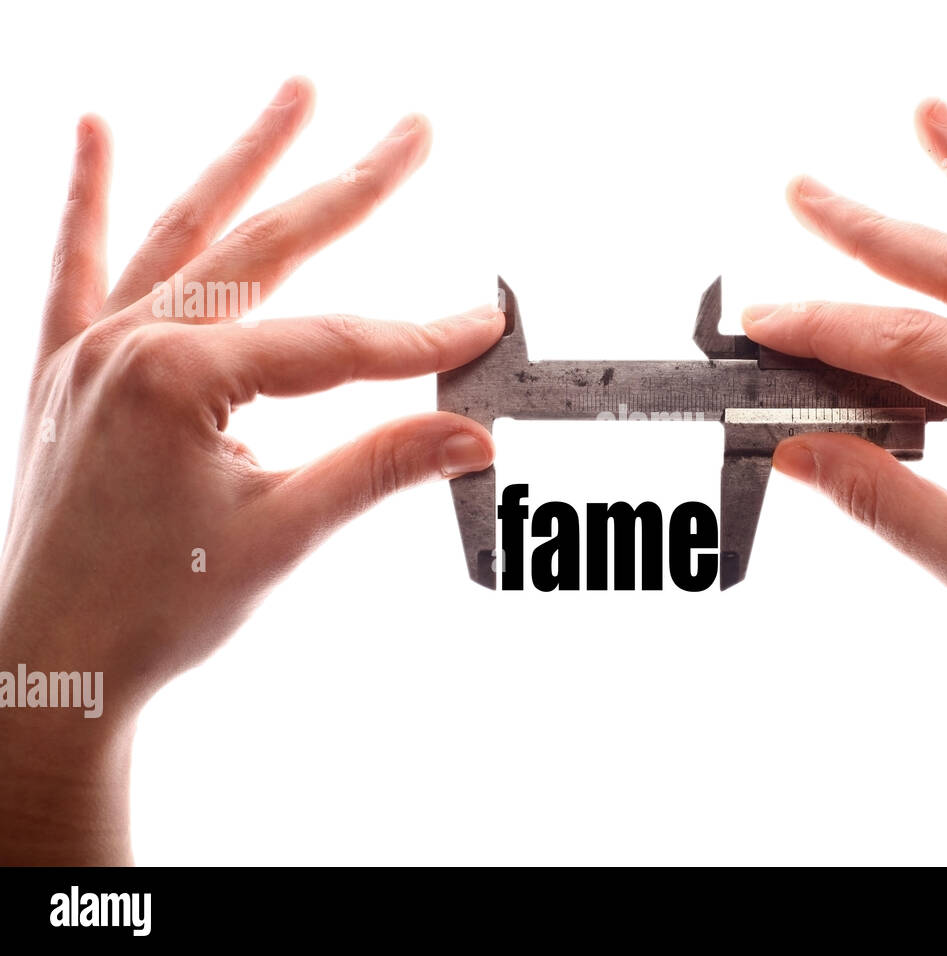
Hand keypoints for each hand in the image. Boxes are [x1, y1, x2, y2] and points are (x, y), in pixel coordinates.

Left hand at [0, 78, 502, 862]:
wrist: (51, 661)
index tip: (485, 324)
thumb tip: (469, 436)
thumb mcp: (281, 535)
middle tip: (414, 134)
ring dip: (244, 161)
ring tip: (298, 92)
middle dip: (349, 189)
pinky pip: (77, 264)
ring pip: (184, 234)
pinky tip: (96, 129)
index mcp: (177, 382)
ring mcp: (91, 347)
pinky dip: (90, 198)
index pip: (330, 344)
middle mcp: (128, 344)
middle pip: (266, 251)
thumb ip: (378, 469)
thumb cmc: (153, 608)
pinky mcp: (69, 366)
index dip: (419, 337)